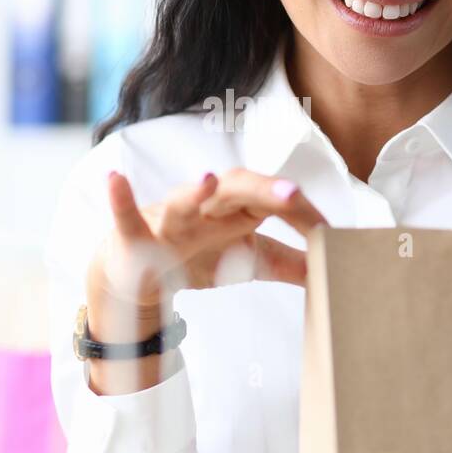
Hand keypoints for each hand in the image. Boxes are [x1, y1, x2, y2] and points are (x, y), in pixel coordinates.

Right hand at [85, 167, 327, 340]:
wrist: (138, 273)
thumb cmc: (196, 255)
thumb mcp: (249, 260)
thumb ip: (291, 263)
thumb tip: (337, 267)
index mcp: (237, 209)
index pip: (273, 204)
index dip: (300, 216)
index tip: (330, 233)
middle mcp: (205, 207)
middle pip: (236, 190)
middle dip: (263, 189)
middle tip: (292, 194)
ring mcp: (168, 220)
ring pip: (183, 202)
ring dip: (194, 192)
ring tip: (209, 179)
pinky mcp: (134, 237)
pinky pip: (126, 218)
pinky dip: (120, 200)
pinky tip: (115, 180)